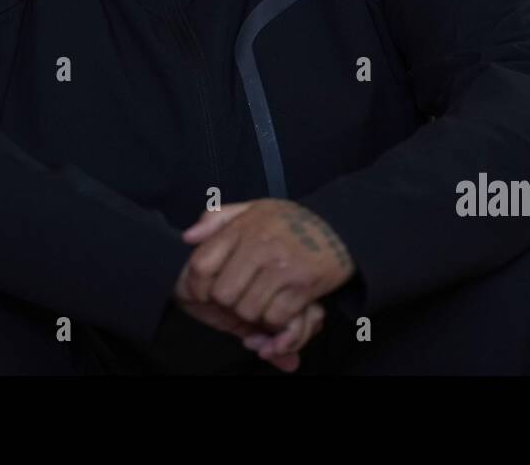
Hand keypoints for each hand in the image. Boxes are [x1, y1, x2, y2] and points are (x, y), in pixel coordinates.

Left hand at [180, 199, 354, 357]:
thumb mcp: (253, 209)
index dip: (197, 286)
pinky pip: (275, 317)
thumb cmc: (291, 221)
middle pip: (224, 294)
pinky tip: (280, 306)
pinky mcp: (302, 286)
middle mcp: (259, 246)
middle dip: (229, 303)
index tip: (205, 293)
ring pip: (248, 309)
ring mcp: (282, 267)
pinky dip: (275, 320)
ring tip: (261, 301)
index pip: (202, 264)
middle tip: (240, 298)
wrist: (341, 227)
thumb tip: (188, 237)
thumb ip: (217, 219)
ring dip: (253, 313)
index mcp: (243, 227)